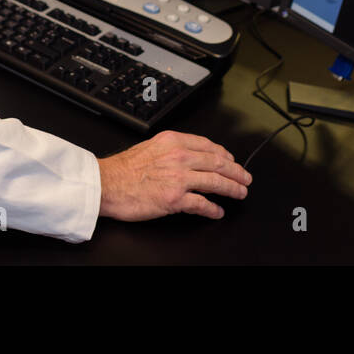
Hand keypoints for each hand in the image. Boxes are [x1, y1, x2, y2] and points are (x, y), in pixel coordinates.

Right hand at [98, 131, 250, 221]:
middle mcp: (180, 157)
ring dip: (232, 189)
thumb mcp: (151, 146)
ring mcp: (179, 178)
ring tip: (240, 193)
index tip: (232, 161)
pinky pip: (202, 204)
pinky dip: (213, 209)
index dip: (225, 154)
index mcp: (174, 142)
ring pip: (216, 182)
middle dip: (236, 172)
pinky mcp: (175, 199)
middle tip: (245, 178)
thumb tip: (189, 155)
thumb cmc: (124, 168)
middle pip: (218, 163)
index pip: (209, 146)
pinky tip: (218, 211)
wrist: (107, 183)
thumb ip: (172, 148)